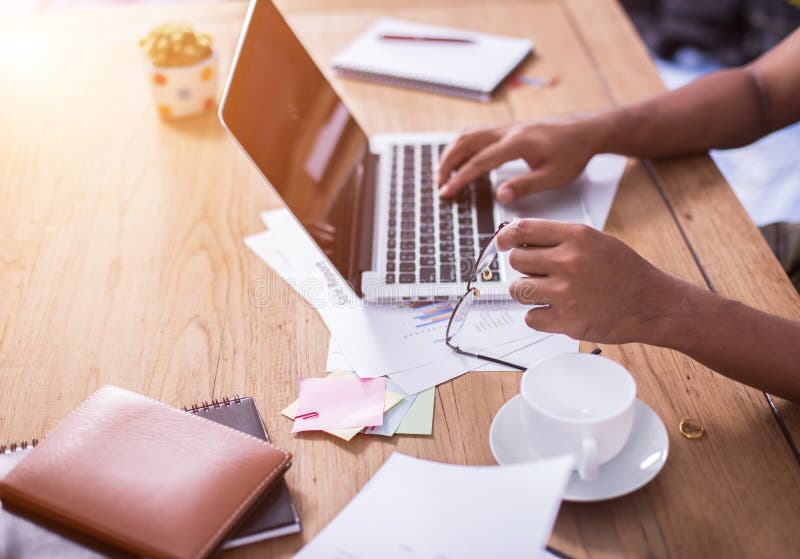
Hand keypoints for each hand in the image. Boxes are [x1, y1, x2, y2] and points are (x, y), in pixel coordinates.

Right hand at [437, 118, 596, 202]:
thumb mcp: (554, 176)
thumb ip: (525, 186)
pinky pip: (478, 133)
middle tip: (438, 183)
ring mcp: (507, 127)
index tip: (447, 191)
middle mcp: (508, 130)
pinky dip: (463, 146)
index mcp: (518, 142)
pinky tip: (460, 158)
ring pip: (469, 134)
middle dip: (447, 162)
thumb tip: (500, 196)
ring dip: (452, 152)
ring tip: (443, 172)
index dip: (460, 177)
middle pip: (466, 142)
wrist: (585, 130)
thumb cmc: (573, 153)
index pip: (480, 161)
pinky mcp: (508, 128)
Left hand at [496, 219, 685, 343]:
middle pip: (516, 260)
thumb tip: (517, 238)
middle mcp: (569, 261)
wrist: (653, 303)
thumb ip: (558, 238)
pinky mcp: (566, 320)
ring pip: (517, 290)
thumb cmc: (624, 271)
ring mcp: (566, 292)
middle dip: (523, 267)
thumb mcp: (595, 240)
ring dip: (527, 292)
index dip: (505, 237)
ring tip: (547, 292)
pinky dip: (539, 316)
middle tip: (539, 273)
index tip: (501, 244)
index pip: (522, 230)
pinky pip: (530, 317)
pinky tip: (556, 310)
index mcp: (576, 236)